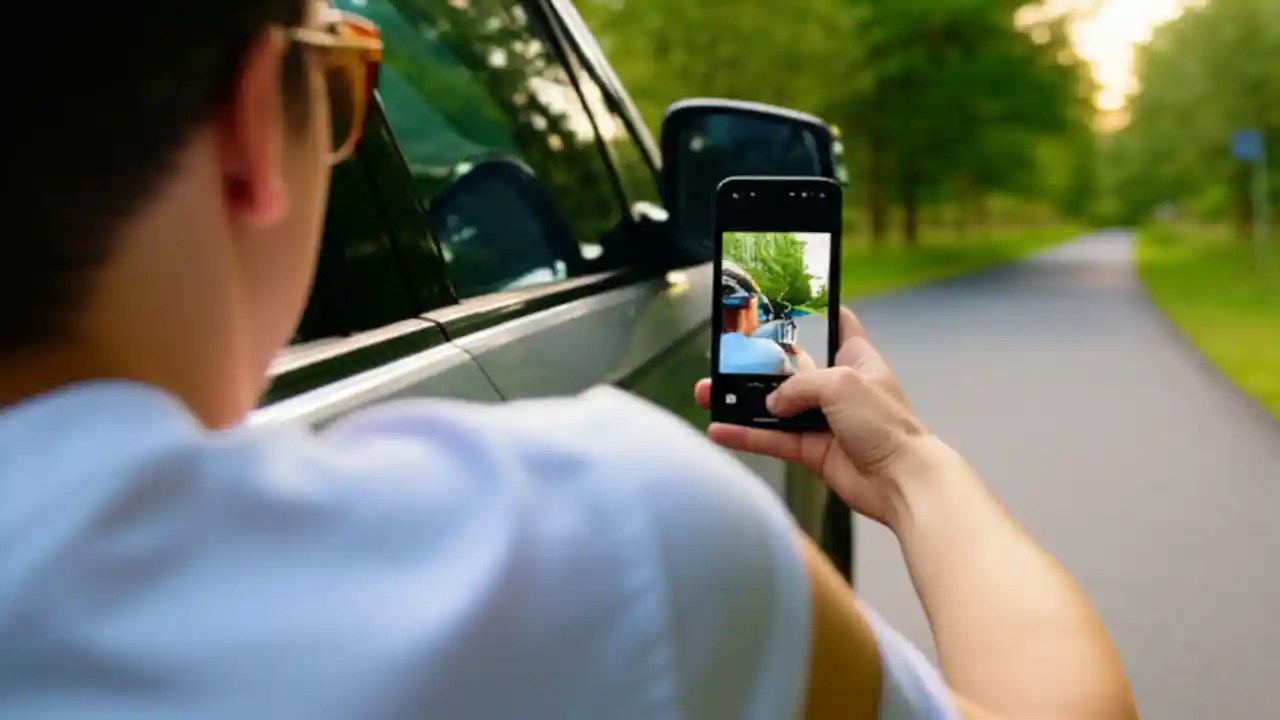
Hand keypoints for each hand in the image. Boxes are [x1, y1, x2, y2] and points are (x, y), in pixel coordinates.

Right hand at [695, 308, 937, 528]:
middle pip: (790, 370)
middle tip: (724, 359)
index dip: (819, 312)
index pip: (840, 326)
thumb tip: (772, 405)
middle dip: (757, 365)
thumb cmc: (887, 424)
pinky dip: (747, 436)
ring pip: (775, 408)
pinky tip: (720, 430)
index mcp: (856, 360)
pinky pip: (773, 440)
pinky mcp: (813, 452)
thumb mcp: (841, 383)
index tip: (792, 302)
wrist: (902, 480)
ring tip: (708, 394)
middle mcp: (838, 389)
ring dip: (741, 402)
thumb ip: (798, 386)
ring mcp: (824, 421)